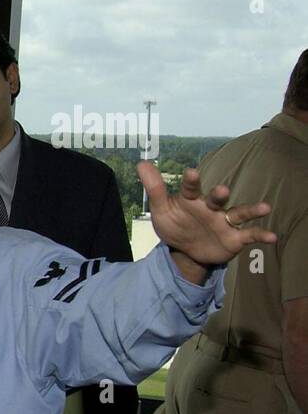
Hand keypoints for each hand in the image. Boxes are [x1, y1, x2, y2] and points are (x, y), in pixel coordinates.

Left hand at [139, 162, 274, 279]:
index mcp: (192, 200)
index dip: (192, 181)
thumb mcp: (161, 209)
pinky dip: (261, 235)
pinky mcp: (234, 237)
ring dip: (251, 210)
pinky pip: (250, 234)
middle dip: (219, 195)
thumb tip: (141, 163)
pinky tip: (273, 237)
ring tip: (265, 207)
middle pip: (217, 199)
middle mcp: (211, 207)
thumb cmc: (176, 225)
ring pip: (239, 213)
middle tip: (222, 190)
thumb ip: (154, 188)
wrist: (186, 251)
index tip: (191, 172)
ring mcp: (224, 221)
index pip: (191, 188)